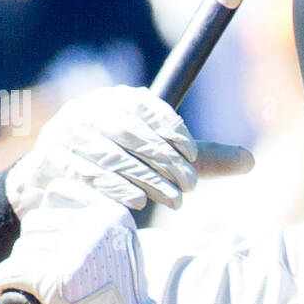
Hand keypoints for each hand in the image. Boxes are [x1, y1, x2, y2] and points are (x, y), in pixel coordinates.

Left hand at [0, 179, 193, 303]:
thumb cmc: (122, 298)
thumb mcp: (122, 247)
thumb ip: (98, 223)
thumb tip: (55, 195)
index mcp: (111, 213)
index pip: (58, 195)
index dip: (49, 222)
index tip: (55, 247)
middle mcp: (94, 226)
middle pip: (35, 224)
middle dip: (33, 248)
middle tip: (45, 274)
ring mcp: (74, 252)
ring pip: (21, 249)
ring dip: (21, 269)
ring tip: (34, 287)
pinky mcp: (53, 279)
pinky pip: (8, 272)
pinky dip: (3, 284)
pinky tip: (8, 293)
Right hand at [5, 85, 253, 218]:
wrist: (55, 186)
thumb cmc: (121, 168)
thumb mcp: (163, 160)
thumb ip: (203, 159)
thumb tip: (252, 161)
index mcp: (118, 101)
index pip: (149, 108)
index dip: (173, 130)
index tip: (194, 156)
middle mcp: (89, 111)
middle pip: (132, 133)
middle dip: (165, 162)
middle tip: (190, 187)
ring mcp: (66, 134)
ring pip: (113, 155)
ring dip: (146, 180)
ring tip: (173, 200)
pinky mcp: (50, 161)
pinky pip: (86, 173)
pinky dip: (114, 188)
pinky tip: (137, 203)